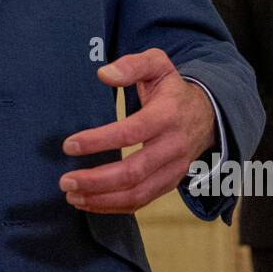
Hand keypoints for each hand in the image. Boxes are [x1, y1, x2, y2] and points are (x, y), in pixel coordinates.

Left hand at [59, 48, 216, 213]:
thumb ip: (132, 65)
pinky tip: (90, 202)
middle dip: (96, 180)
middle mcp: (173, 146)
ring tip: (72, 195)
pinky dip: (114, 206)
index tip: (69, 145)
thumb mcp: (157, 64)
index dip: (99, 141)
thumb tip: (104, 74)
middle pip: (134, 172)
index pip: (131, 132)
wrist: (206, 115)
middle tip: (66, 181)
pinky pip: (142, 202)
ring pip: (138, 193)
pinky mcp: (169, 183)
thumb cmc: (172, 89)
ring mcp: (173, 169)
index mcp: (167, 115)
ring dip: (102, 199)